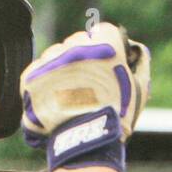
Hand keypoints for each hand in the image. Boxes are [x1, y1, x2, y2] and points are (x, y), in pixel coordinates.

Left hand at [21, 21, 150, 171]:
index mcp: (105, 45)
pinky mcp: (32, 75)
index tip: (103, 62)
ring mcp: (52, 60)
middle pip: (77, 41)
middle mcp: (77, 47)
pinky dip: (43, 82)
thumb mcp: (139, 88)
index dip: (104, 47)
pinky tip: (54, 99)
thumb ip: (140, 61)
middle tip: (86, 83)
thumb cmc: (117, 116)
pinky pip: (38, 70)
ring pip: (56, 54)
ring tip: (69, 94)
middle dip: (82, 57)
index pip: (103, 31)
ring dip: (62, 68)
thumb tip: (133, 47)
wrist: (86, 140)